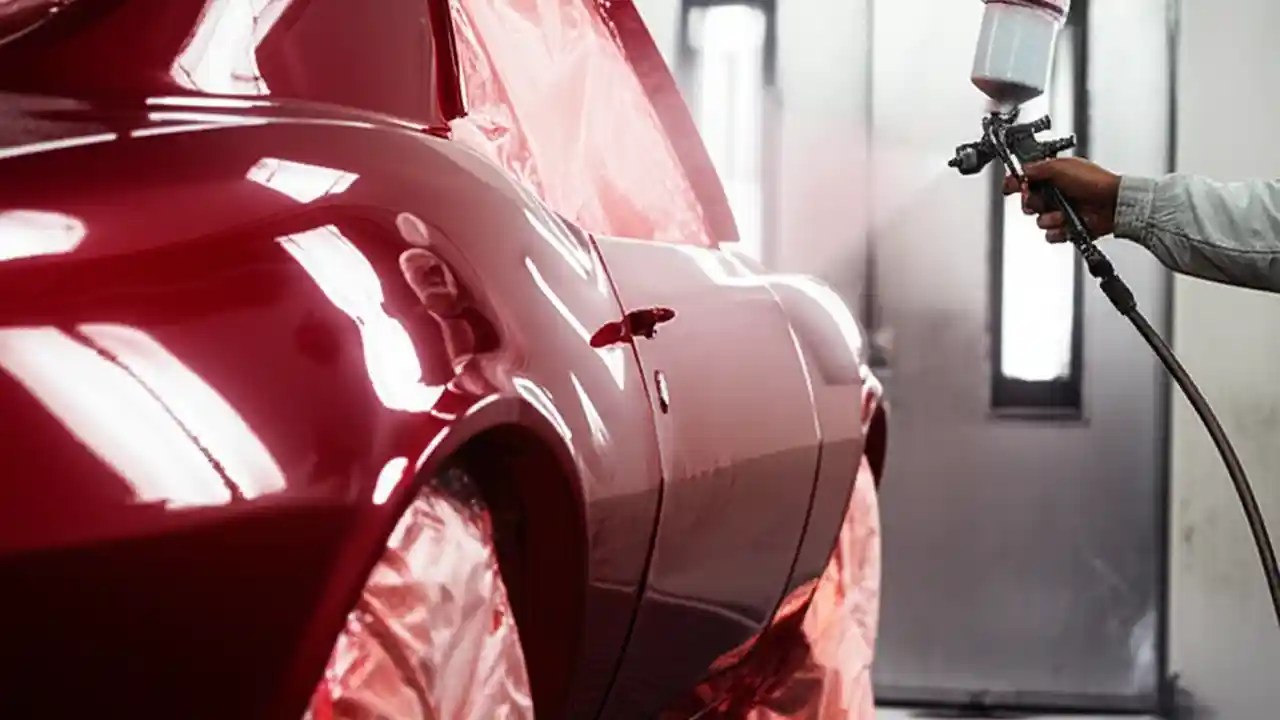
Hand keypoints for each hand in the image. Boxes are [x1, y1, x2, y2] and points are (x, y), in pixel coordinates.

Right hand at [1001, 157, 1121, 242]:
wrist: (1113, 204)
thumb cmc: (1096, 182)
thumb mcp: (1062, 167)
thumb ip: (1037, 168)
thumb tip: (1021, 171)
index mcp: (1052, 176)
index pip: (1025, 179)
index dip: (1015, 183)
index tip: (1010, 187)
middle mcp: (1055, 194)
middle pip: (1028, 202)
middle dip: (1033, 203)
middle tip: (1042, 200)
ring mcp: (1060, 211)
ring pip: (1039, 221)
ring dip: (1050, 218)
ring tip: (1064, 212)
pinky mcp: (1066, 228)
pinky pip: (1050, 235)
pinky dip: (1059, 231)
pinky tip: (1069, 223)